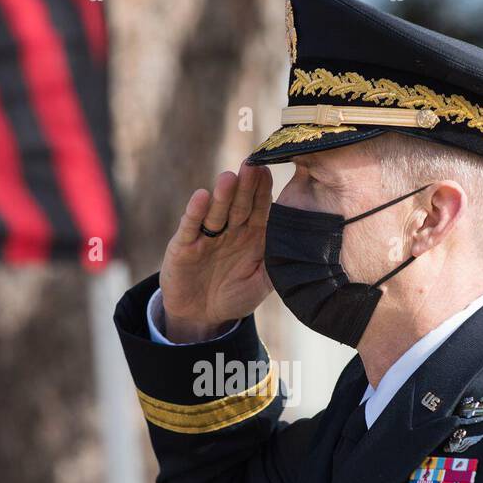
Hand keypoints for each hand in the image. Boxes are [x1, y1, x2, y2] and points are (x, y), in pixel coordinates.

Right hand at [158, 161, 273, 341]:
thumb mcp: (259, 285)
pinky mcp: (184, 246)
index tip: (270, 171)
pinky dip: (195, 212)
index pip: (260, 209)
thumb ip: (275, 268)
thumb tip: (298, 253)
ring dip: (222, 196)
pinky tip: (200, 197)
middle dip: (246, 186)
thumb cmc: (233, 297)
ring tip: (229, 177)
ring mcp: (206, 236)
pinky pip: (190, 227)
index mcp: (252, 236)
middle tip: (252, 165)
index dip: (263, 191)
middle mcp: (230, 231)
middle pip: (239, 205)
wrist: (200, 316)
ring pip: (217, 212)